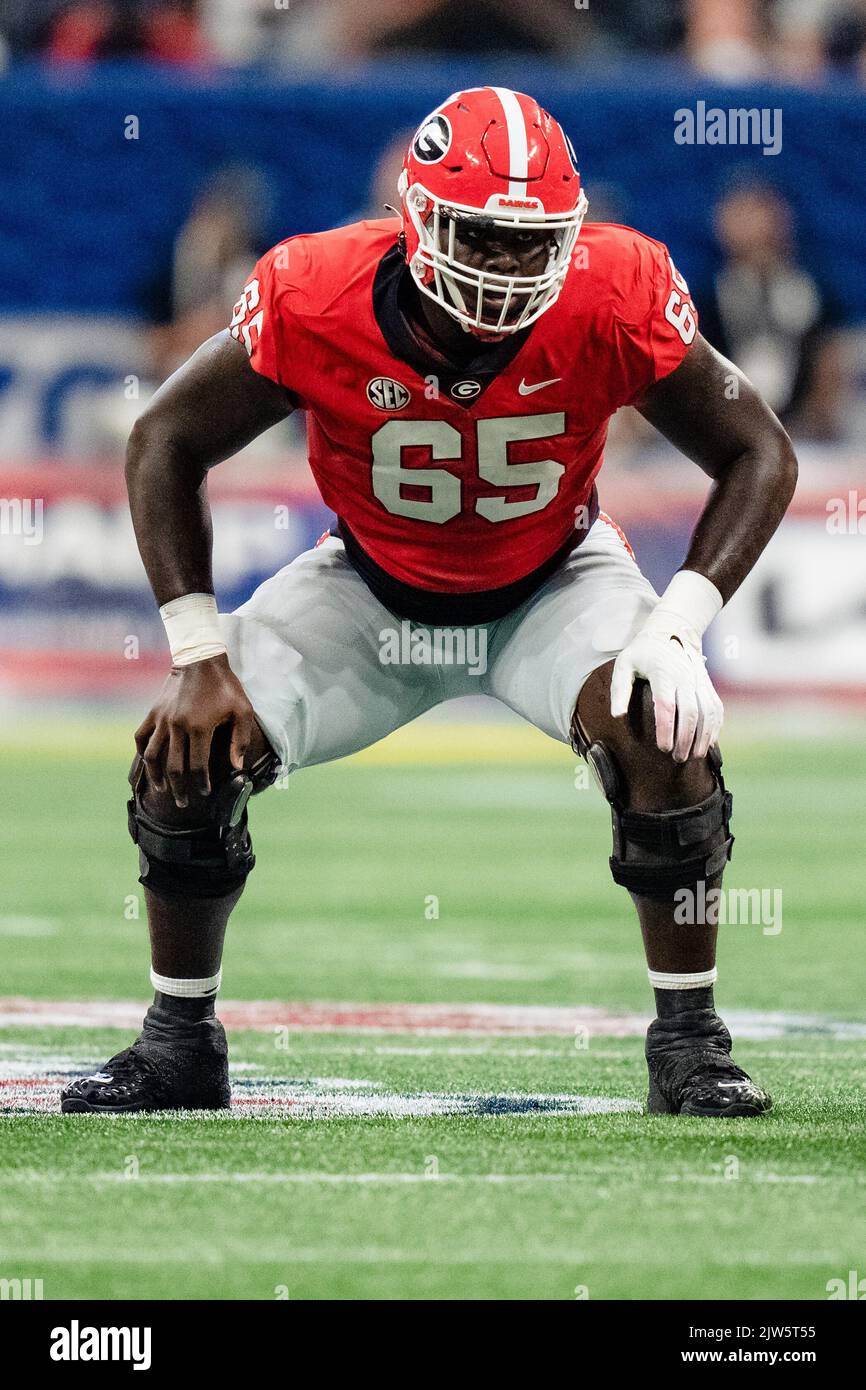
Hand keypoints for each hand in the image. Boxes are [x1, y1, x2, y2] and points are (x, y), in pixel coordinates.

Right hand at [134, 653, 254, 806]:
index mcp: (199, 727)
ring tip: (162, 790)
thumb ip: (240, 740)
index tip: (205, 794)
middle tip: (183, 803)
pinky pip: (142, 737)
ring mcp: (162, 719)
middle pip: (174, 766)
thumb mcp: (242, 710)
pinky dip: (143, 753)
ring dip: (156, 776)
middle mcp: (177, 726)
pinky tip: (148, 764)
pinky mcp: (154, 712)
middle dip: (179, 788)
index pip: (198, 766)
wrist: (201, 659)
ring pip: (153, 756)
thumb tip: (238, 767)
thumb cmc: (225, 686)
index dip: (201, 784)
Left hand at [610, 627, 722, 762]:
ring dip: (703, 736)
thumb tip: (618, 716)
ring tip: (694, 756)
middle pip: (690, 712)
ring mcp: (699, 680)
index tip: (663, 748)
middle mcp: (685, 676)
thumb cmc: (642, 653)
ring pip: (707, 712)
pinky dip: (714, 727)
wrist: (669, 631)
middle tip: (677, 759)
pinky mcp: (707, 685)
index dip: (666, 729)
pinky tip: (708, 743)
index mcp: (663, 673)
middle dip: (686, 738)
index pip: (667, 705)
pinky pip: (716, 708)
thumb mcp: (624, 665)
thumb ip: (620, 690)